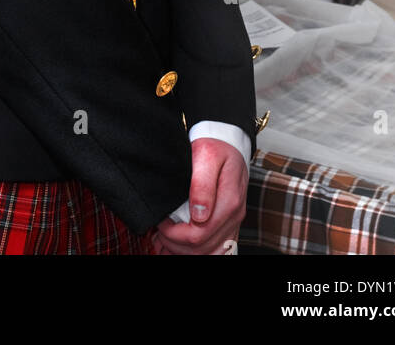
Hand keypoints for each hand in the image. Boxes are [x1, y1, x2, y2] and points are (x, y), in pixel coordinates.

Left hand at [152, 138, 247, 255]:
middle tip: (160, 232)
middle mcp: (234, 215)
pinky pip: (219, 249)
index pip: (199, 234)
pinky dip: (199, 252)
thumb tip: (199, 214)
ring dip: (186, 252)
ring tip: (168, 242)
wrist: (229, 141)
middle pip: (203, 248)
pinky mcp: (231, 223)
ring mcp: (234, 221)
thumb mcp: (206, 156)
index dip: (175, 234)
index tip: (161, 222)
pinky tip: (183, 246)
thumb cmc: (216, 147)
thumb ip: (202, 184)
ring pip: (211, 253)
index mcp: (228, 202)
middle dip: (176, 245)